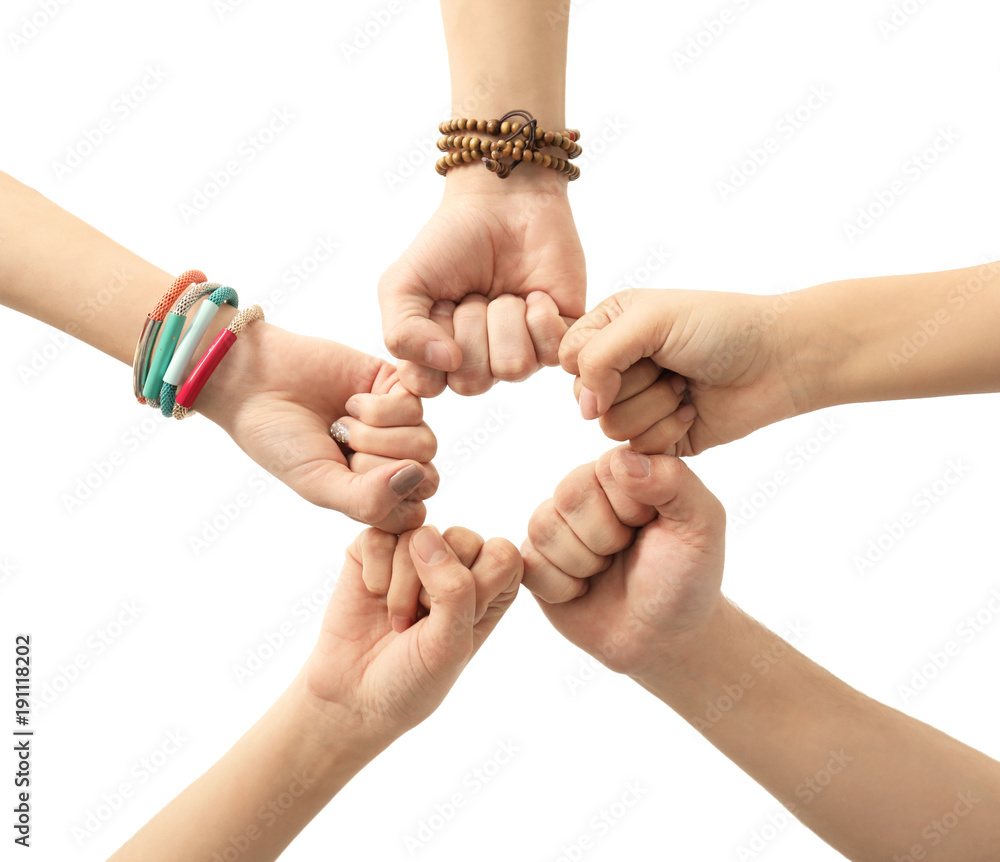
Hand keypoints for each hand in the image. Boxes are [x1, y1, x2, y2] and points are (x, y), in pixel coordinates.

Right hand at [199, 322, 437, 532]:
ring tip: (341, 425)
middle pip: (425, 477)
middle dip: (375, 465)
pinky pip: (415, 407)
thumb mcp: (319, 485)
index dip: (381, 501)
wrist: (258, 382)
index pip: (413, 515)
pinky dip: (378, 408)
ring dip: (374, 435)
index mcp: (377, 494)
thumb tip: (416, 476)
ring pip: (424, 443)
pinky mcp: (400, 388)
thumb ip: (368, 499)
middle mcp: (394, 461)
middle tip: (339, 448)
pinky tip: (351, 402)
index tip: (342, 482)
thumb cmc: (282, 440)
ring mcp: (401, 426)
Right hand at [302, 526, 521, 740]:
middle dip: (435, 588)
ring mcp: (414, 552)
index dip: (476, 588)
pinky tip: (374, 597)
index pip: (503, 554)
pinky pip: (380, 536)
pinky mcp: (375, 548)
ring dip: (402, 587)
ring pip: (419, 535)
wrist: (353, 697)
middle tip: (420, 624)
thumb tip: (427, 538)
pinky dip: (375, 573)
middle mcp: (456, 563)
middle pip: (462, 538)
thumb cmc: (412, 678)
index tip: (453, 626)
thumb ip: (454, 590)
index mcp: (490, 587)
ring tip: (397, 620)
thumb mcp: (449, 645)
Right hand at [378, 177, 585, 396]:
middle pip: (472, 382)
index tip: (436, 306)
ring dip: (504, 318)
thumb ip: (400, 333)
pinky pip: (551, 352)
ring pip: (512, 367)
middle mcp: (481, 362)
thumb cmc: (450, 241)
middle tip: (473, 294)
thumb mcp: (403, 283)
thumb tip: (446, 362)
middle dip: (470, 328)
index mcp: (439, 356)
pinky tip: (533, 293)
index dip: (428, 346)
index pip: (428, 385)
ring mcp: (522, 352)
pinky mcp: (559, 337)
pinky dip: (540, 315)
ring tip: (503, 292)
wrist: (503, 201)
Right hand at [521, 446, 725, 675]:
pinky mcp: (535, 559)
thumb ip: (676, 482)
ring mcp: (556, 525)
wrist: (662, 637)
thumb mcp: (702, 526)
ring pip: (543, 527)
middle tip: (625, 553)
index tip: (650, 527)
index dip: (629, 508)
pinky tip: (583, 591)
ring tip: (605, 572)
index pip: (605, 468)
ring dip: (583, 563)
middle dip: (604, 538)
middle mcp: (585, 490)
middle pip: (569, 496)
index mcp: (623, 472)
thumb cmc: (685, 577)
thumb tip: (623, 461)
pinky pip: (527, 562)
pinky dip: (561, 588)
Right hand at [560, 288, 813, 454]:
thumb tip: (584, 407)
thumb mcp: (648, 319)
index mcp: (610, 327)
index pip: (568, 357)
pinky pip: (640, 451)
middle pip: (587, 398)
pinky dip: (669, 430)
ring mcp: (639, 403)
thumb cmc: (719, 327)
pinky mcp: (659, 438)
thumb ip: (597, 356)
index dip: (595, 363)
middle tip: (672, 365)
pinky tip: (694, 409)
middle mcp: (620, 366)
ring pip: (612, 427)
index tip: (636, 348)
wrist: (778, 360)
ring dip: (656, 407)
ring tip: (685, 386)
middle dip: (634, 384)